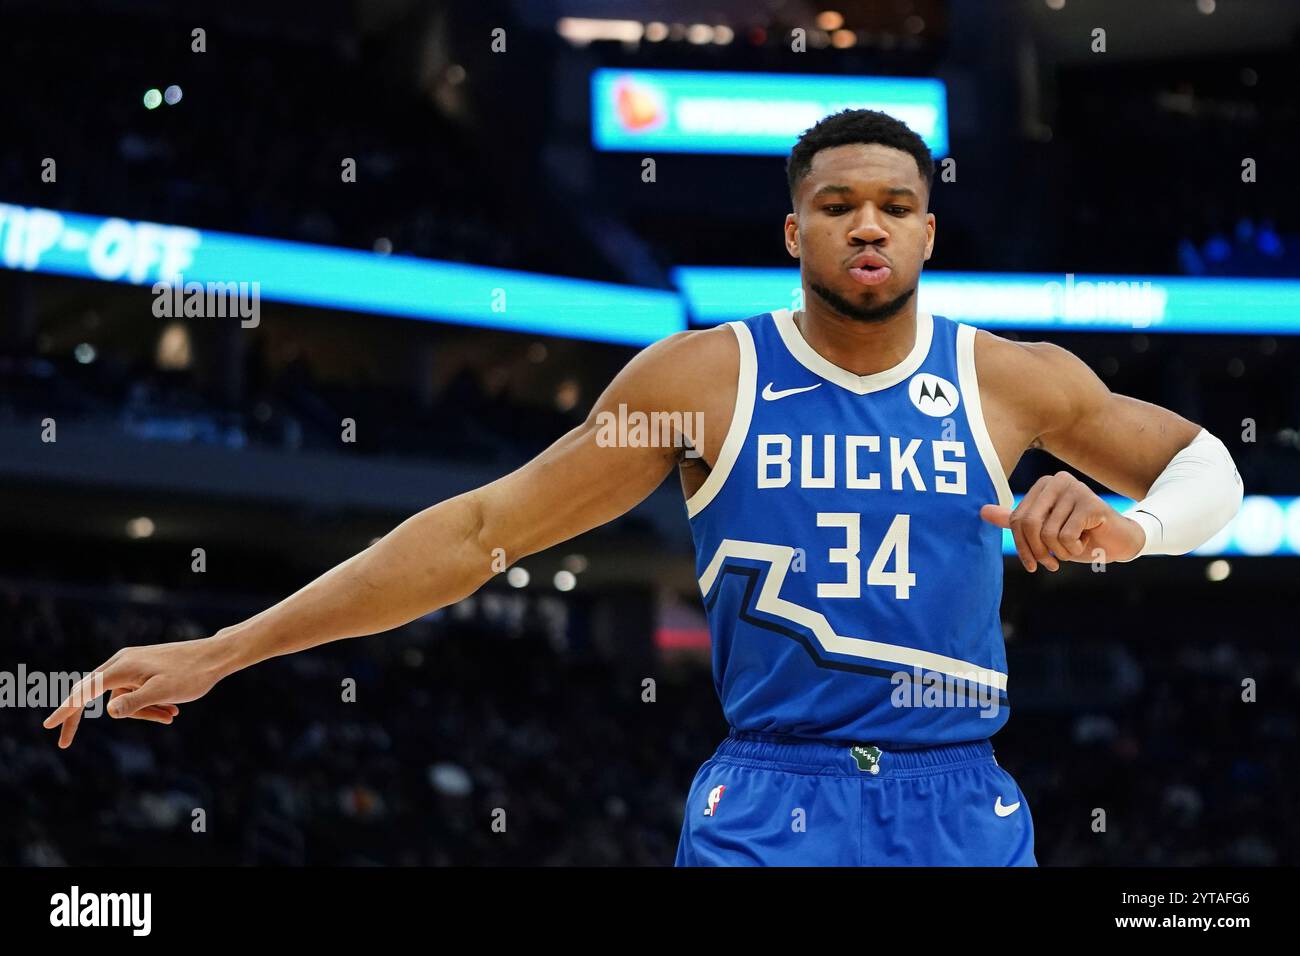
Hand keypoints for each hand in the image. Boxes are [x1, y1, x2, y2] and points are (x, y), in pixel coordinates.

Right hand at [42, 635, 232, 747]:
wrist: (216, 656)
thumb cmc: (191, 675)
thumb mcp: (164, 692)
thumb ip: (135, 702)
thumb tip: (108, 711)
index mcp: (122, 668)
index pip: (85, 691)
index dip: (65, 710)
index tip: (48, 725)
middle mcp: (122, 663)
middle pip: (93, 694)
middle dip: (91, 717)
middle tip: (64, 742)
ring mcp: (133, 664)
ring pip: (122, 698)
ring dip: (143, 712)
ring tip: (172, 715)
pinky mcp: (144, 668)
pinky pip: (136, 693)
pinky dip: (150, 704)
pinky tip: (173, 710)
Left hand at [980, 471, 1145, 571]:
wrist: (1117, 542)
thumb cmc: (1079, 535)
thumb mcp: (1043, 530)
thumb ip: (1014, 520)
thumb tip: (981, 511)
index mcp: (1043, 485)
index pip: (1016, 519)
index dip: (1021, 547)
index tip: (1033, 563)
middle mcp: (1057, 481)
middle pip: (1028, 524)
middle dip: (1037, 551)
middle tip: (1050, 564)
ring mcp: (1075, 489)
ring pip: (1048, 532)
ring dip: (1059, 552)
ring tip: (1072, 549)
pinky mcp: (1091, 502)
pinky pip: (1066, 535)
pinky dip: (1073, 548)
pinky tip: (1085, 541)